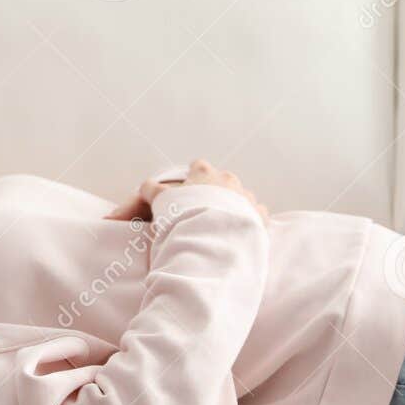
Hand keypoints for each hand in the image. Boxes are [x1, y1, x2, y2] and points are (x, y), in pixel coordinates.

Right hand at [103, 158, 269, 221]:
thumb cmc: (184, 215)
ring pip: (241, 196)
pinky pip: (257, 213)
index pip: (198, 166)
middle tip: (204, 208)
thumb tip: (145, 186)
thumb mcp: (161, 200)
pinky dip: (250, 219)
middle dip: (215, 191)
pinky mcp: (259, 215)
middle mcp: (228, 180)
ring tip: (222, 223)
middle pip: (222, 179)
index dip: (193, 177)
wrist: (211, 238)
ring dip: (233, 205)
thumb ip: (152, 190)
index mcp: (204, 173)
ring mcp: (246, 196)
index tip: (189, 189)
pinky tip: (239, 231)